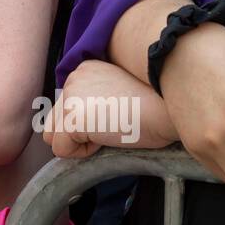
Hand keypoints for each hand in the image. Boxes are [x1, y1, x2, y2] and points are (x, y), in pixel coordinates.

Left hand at [44, 60, 178, 157]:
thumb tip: (79, 124)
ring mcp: (70, 97)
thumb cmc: (154, 107)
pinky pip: (62, 151)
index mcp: (85, 70)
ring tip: (109, 132)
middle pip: (54, 121)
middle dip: (78, 133)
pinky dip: (83, 154)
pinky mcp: (72, 118)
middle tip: (111, 127)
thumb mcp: (116, 95)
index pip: (66, 107)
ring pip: (54, 137)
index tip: (114, 116)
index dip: (89, 122)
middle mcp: (73, 77)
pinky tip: (108, 138)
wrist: (169, 108)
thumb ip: (93, 102)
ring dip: (79, 143)